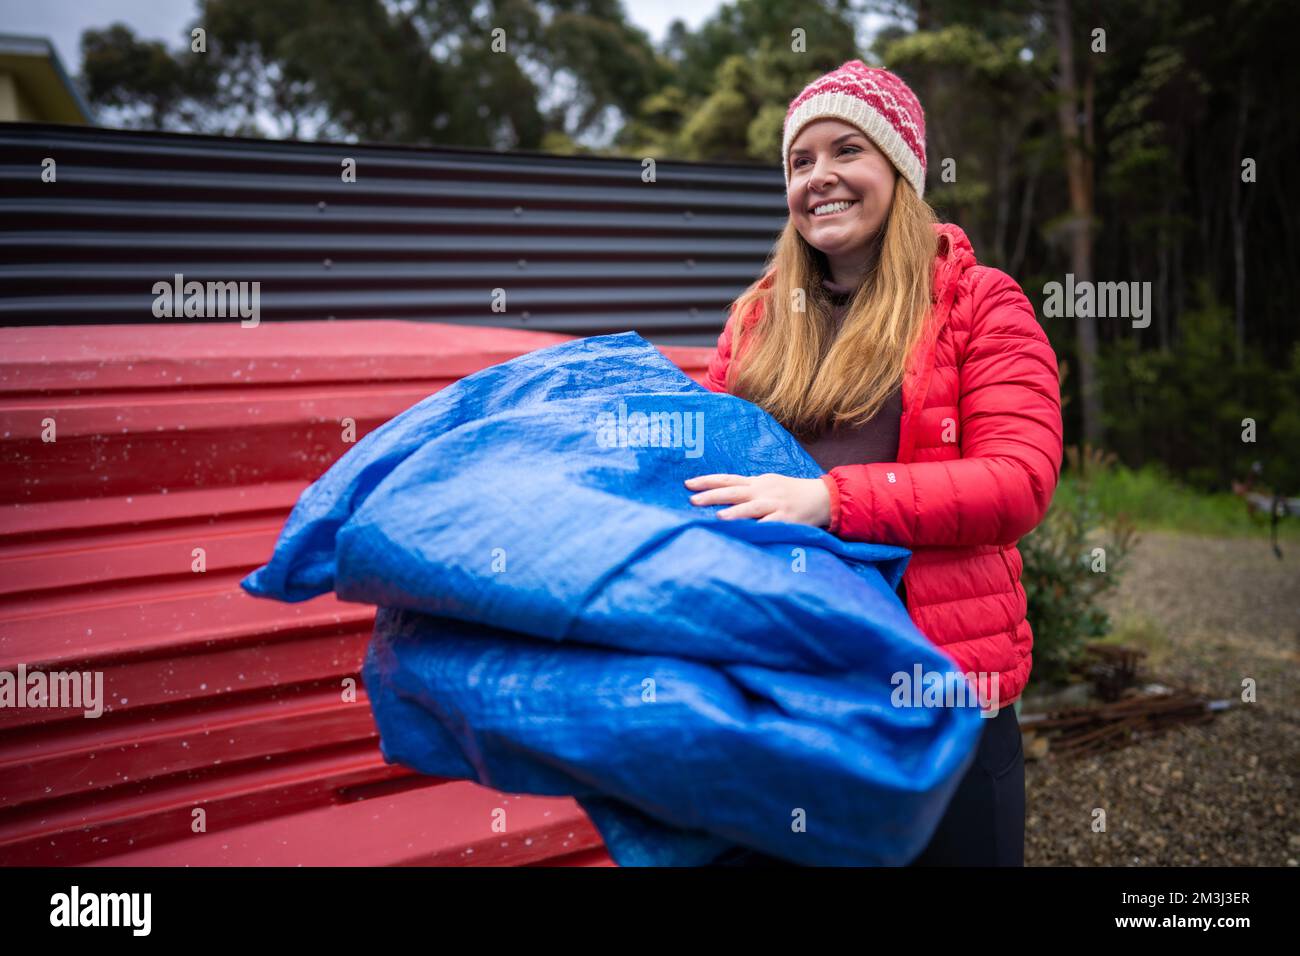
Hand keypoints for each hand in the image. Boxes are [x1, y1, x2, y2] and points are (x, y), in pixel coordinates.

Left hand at [684, 473, 830, 526]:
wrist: (823, 497)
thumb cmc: (790, 493)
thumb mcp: (767, 485)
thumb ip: (747, 490)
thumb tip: (720, 497)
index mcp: (756, 482)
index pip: (727, 479)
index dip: (707, 481)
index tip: (687, 484)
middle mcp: (763, 491)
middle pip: (734, 491)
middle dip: (712, 495)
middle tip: (692, 499)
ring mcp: (775, 504)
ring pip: (752, 508)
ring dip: (735, 512)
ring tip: (719, 517)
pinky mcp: (787, 518)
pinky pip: (772, 524)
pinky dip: (760, 529)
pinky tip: (750, 533)